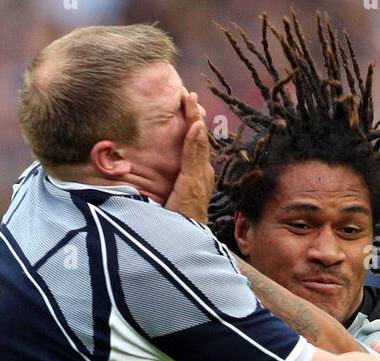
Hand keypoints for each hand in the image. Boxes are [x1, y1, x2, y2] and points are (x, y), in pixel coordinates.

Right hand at [165, 92, 213, 222]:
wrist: (180, 247)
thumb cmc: (185, 218)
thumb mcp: (189, 184)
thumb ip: (193, 156)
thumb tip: (198, 125)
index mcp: (200, 169)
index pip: (198, 134)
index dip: (192, 114)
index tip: (186, 93)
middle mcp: (199, 174)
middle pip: (197, 139)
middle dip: (192, 118)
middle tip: (185, 97)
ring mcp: (193, 184)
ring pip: (193, 150)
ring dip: (188, 131)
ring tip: (184, 115)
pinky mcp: (186, 193)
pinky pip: (187, 163)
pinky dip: (183, 148)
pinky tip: (179, 149)